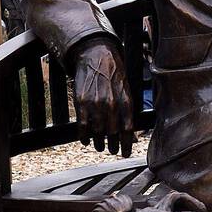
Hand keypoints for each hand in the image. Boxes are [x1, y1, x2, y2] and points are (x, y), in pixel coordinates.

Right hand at [73, 40, 134, 156]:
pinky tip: (85, 140)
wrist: (96, 57)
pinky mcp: (82, 102)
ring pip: (97, 131)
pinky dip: (84, 136)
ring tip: (100, 147)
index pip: (128, 130)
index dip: (126, 145)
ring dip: (99, 143)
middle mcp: (111, 105)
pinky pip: (82, 125)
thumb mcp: (126, 91)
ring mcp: (96, 104)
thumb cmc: (113, 75)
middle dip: (112, 146)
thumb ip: (127, 111)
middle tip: (111, 151)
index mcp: (125, 102)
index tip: (126, 153)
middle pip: (112, 133)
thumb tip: (130, 132)